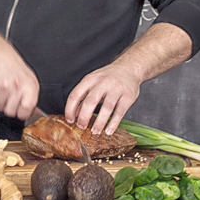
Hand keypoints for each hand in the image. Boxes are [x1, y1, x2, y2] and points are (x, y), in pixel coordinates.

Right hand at [0, 17, 39, 120]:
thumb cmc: (15, 68)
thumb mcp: (30, 80)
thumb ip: (31, 98)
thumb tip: (31, 114)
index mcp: (30, 86)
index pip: (26, 110)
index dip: (22, 113)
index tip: (20, 110)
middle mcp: (17, 86)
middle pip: (10, 112)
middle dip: (9, 107)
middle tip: (9, 97)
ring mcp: (3, 86)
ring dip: (0, 101)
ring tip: (3, 89)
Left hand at [65, 23, 192, 133]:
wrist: (129, 68)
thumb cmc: (108, 77)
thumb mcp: (93, 82)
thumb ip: (83, 96)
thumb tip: (74, 114)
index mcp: (90, 79)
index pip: (75, 95)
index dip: (70, 109)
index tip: (69, 120)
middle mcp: (103, 83)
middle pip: (90, 101)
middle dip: (84, 117)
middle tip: (81, 126)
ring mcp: (116, 89)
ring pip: (106, 108)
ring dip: (99, 122)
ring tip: (95, 131)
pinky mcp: (127, 96)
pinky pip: (119, 112)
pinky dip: (113, 123)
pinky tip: (108, 131)